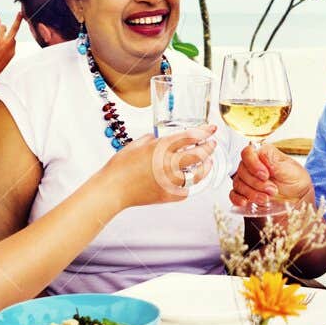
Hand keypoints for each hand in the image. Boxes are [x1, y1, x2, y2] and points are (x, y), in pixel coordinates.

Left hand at [0, 12, 21, 82]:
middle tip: (1, 37)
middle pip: (3, 26)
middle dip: (2, 30)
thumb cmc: (0, 62)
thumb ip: (12, 43)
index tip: (20, 13)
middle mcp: (1, 40)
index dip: (18, 20)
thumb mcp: (11, 54)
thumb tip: (11, 36)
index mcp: (9, 43)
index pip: (15, 29)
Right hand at [100, 127, 216, 206]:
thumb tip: (161, 138)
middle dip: (209, 147)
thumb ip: (153, 139)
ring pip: (198, 174)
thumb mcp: (137, 144)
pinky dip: (188, 184)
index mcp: (161, 147)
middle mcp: (169, 163)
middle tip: (212, 144)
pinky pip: (186, 189)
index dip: (205, 131)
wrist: (112, 189)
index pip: (191, 136)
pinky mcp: (169, 195)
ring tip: (207, 162)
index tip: (212, 129)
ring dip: (205, 167)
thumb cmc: (120, 166)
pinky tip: (188, 179)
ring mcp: (171, 181)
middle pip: (200, 154)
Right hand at [230, 143, 312, 207]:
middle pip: (242, 170)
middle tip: (273, 190)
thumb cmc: (296, 180)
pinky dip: (237, 198)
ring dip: (251, 193)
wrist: (298, 198)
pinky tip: (245, 202)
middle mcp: (252, 165)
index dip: (253, 164)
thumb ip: (276, 163)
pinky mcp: (245, 193)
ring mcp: (247, 179)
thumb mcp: (291, 171)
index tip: (265, 175)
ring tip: (267, 199)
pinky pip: (233, 194)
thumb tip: (261, 153)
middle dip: (256, 183)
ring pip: (238, 183)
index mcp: (263, 154)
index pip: (248, 153)